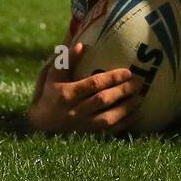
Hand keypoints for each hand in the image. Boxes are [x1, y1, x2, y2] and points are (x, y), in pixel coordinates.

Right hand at [27, 42, 142, 132]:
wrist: (41, 123)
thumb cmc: (50, 93)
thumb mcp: (53, 76)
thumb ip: (66, 61)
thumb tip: (81, 45)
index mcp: (68, 94)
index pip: (93, 84)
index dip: (112, 78)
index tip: (127, 72)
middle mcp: (75, 110)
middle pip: (103, 100)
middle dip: (122, 91)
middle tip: (138, 83)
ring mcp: (82, 125)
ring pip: (108, 118)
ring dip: (126, 108)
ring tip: (139, 98)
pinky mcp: (88, 134)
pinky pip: (109, 132)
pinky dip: (124, 124)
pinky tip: (137, 114)